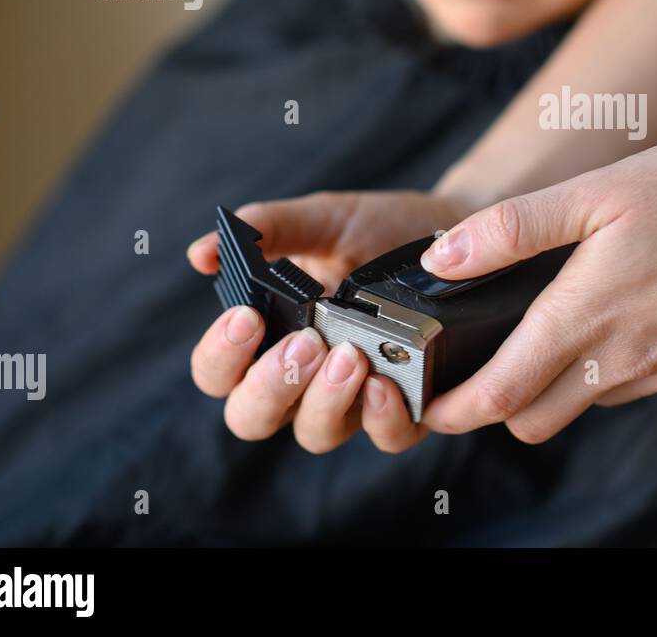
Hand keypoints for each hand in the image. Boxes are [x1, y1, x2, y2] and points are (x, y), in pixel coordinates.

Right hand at [187, 190, 472, 452]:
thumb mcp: (324, 220)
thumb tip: (200, 254)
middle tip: (305, 342)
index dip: (220, 356)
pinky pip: (387, 437)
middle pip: (253, 417)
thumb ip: (267, 230)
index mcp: (270, 338)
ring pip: (316, 433)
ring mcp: (352, 400)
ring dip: (325, 401)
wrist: (456, 229)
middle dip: (272, 385)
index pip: (219, 372)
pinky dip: (382, 418)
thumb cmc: (378, 229)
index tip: (244, 317)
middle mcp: (303, 378)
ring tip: (350, 354)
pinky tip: (386, 382)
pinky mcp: (407, 408)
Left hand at [416, 130, 656, 443]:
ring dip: (556, 383)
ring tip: (552, 326)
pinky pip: (638, 381)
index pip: (499, 397)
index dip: (452, 411)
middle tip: (482, 365)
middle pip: (535, 419)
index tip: (426, 405)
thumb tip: (444, 257)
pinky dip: (611, 366)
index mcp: (585, 319)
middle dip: (498, 406)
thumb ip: (517, 228)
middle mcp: (622, 362)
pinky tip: (626, 309)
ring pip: (587, 402)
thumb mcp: (602, 190)